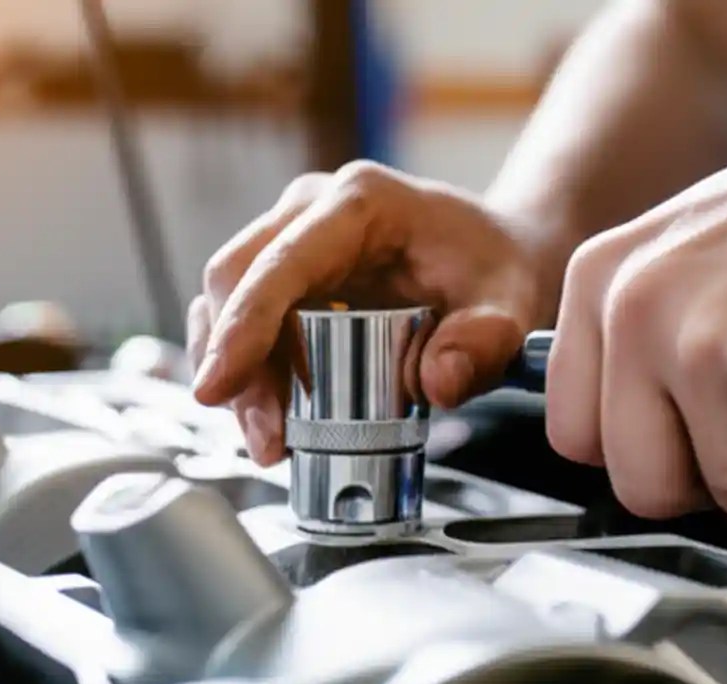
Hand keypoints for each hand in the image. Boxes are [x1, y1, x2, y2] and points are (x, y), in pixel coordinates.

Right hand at [188, 162, 546, 464]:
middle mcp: (314, 208)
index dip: (243, 325)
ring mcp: (294, 237)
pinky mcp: (288, 271)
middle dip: (238, 365)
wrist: (500, 253)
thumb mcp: (509, 306)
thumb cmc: (497, 268)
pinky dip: (251, 370)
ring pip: (229, 301)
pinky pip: (247, 318)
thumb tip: (435, 383)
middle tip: (267, 438)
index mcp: (362, 202)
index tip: (217, 384)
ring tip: (272, 439)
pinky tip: (276, 416)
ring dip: (239, 375)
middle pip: (236, 280)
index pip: (282, 262)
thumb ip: (481, 345)